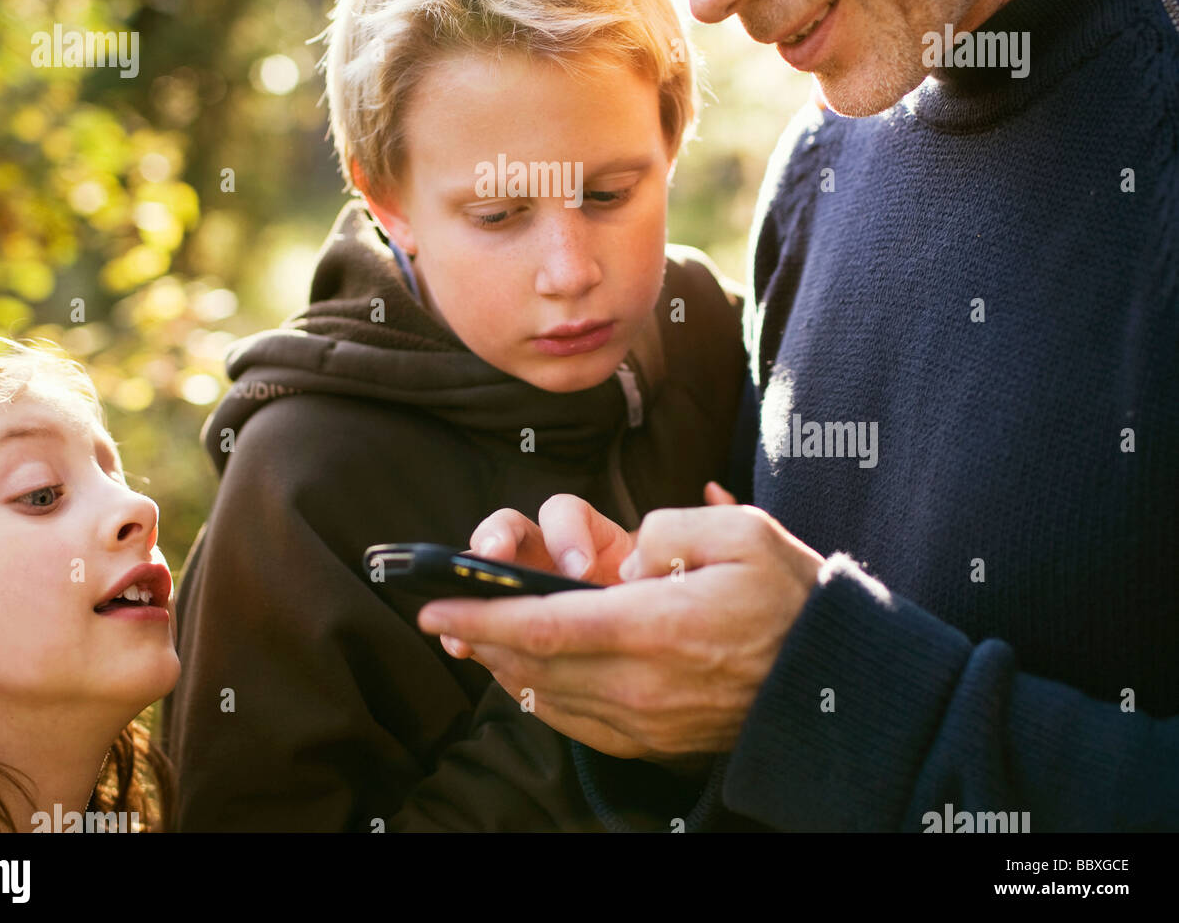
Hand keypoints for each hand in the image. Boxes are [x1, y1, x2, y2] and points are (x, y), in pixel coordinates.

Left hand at [421, 504, 823, 758]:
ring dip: (501, 666)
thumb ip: (670, 526)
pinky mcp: (651, 741)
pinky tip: (524, 671)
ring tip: (474, 637)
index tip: (435, 604)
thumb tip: (625, 552)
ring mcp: (645, 720)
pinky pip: (575, 721)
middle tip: (441, 617)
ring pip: (547, 697)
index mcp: (656, 625)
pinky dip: (537, 695)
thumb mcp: (741, 532)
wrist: (831, 683)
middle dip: (479, 638)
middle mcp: (641, 682)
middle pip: (532, 665)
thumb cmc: (787, 597)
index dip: (483, 613)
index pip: (545, 624)